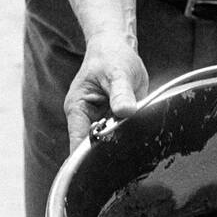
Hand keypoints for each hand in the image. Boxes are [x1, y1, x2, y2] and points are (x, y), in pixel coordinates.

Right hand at [64, 33, 148, 151]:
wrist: (117, 50)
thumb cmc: (112, 57)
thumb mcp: (118, 72)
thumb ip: (122, 93)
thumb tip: (126, 111)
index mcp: (78, 108)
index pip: (78, 141)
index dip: (87, 157)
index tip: (102, 167)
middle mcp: (86, 118)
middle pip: (92, 147)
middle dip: (107, 153)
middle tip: (126, 157)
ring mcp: (100, 121)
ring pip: (108, 143)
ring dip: (120, 146)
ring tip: (133, 144)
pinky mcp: (114, 122)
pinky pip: (120, 135)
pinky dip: (129, 137)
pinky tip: (138, 135)